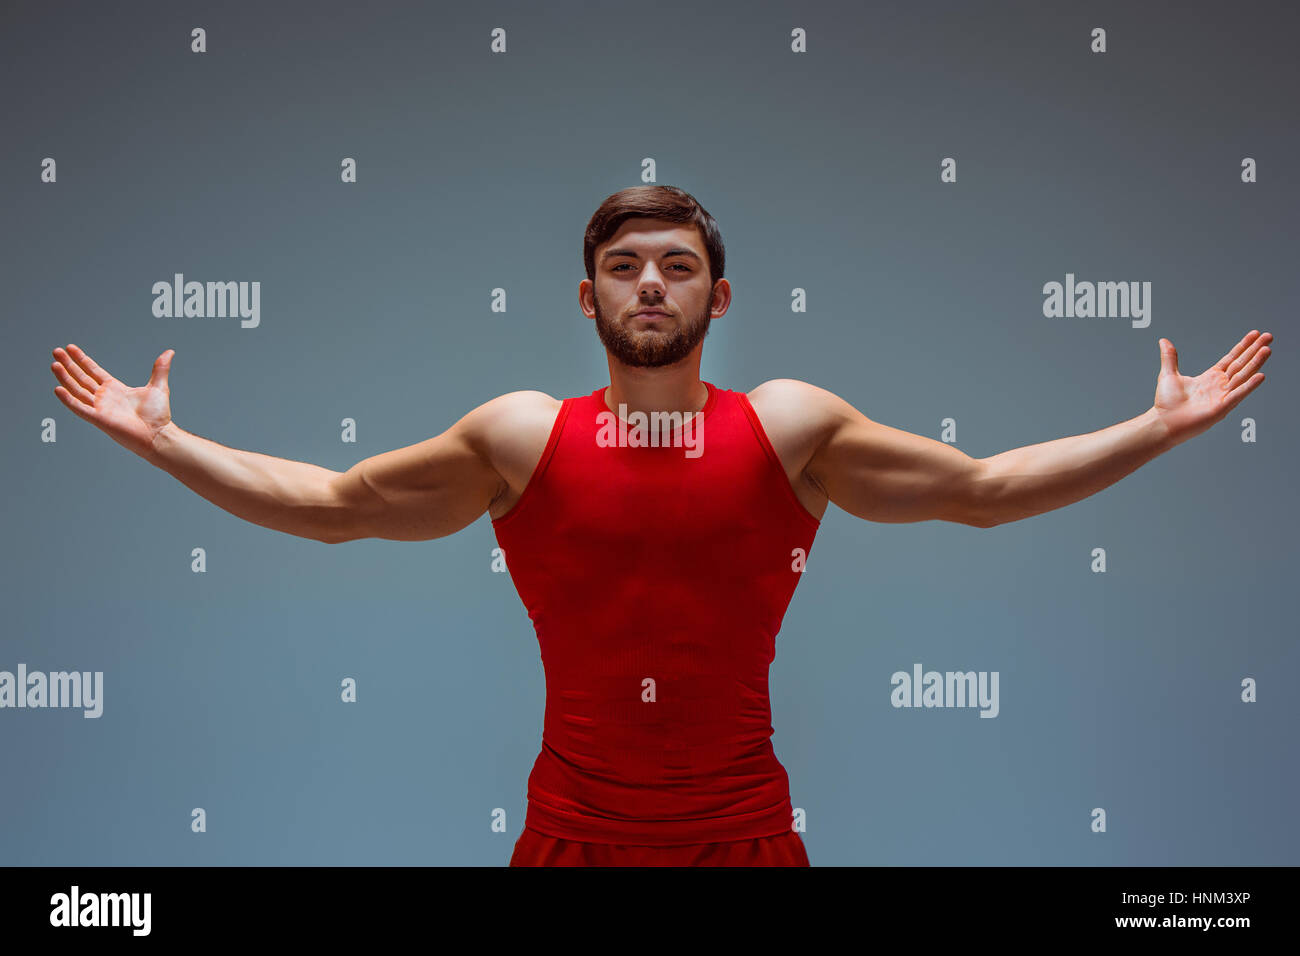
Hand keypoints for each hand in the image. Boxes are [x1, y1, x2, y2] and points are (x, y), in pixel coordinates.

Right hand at [51, 344, 175, 458]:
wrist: (158, 434)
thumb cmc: (158, 415)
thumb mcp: (158, 386)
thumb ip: (160, 368)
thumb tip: (169, 352)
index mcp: (115, 389)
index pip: (93, 371)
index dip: (82, 360)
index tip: (71, 348)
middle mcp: (105, 397)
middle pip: (81, 378)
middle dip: (69, 365)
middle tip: (56, 351)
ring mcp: (100, 408)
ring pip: (77, 390)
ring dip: (65, 377)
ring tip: (54, 364)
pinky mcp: (98, 418)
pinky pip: (79, 408)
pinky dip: (68, 399)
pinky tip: (58, 389)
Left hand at [1152, 330, 1270, 444]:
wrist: (1164, 422)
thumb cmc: (1166, 403)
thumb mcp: (1168, 374)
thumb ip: (1170, 357)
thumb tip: (1163, 340)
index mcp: (1210, 378)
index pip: (1231, 359)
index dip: (1243, 346)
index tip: (1255, 334)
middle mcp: (1219, 386)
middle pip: (1241, 364)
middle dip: (1255, 350)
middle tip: (1269, 336)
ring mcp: (1223, 396)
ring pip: (1243, 376)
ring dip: (1256, 363)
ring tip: (1267, 349)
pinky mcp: (1222, 407)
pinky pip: (1238, 394)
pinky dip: (1249, 386)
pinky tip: (1261, 375)